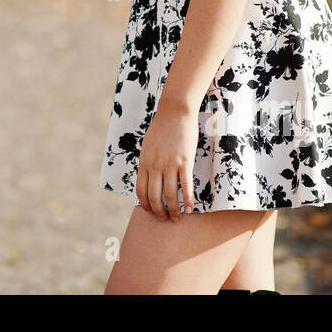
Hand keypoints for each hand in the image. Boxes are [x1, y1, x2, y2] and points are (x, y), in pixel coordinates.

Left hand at [136, 102, 198, 220]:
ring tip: (177, 218)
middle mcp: (154, 166)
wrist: (175, 112)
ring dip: (173, 210)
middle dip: (158, 212)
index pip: (140, 190)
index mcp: (144, 162)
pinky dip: (188, 200)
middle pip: (154, 196)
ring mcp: (169, 165)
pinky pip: (186, 186)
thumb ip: (148, 161)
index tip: (150, 211)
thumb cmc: (162, 127)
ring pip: (170, 195)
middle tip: (164, 219)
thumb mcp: (148, 145)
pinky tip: (190, 209)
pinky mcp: (184, 162)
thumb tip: (148, 175)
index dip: (145, 204)